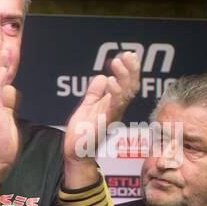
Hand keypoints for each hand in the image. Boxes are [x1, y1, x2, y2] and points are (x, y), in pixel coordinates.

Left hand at [63, 51, 140, 165]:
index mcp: (113, 104)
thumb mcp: (88, 106)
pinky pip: (114, 106)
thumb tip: (101, 76)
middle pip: (131, 86)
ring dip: (123, 76)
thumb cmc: (82, 132)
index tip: (129, 54)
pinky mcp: (105, 122)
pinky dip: (114, 92)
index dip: (130, 69)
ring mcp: (112, 115)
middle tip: (128, 54)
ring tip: (117, 61)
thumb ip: (95, 92)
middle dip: (131, 69)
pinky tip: (110, 81)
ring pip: (125, 94)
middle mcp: (116, 109)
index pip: (126, 83)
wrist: (75, 151)